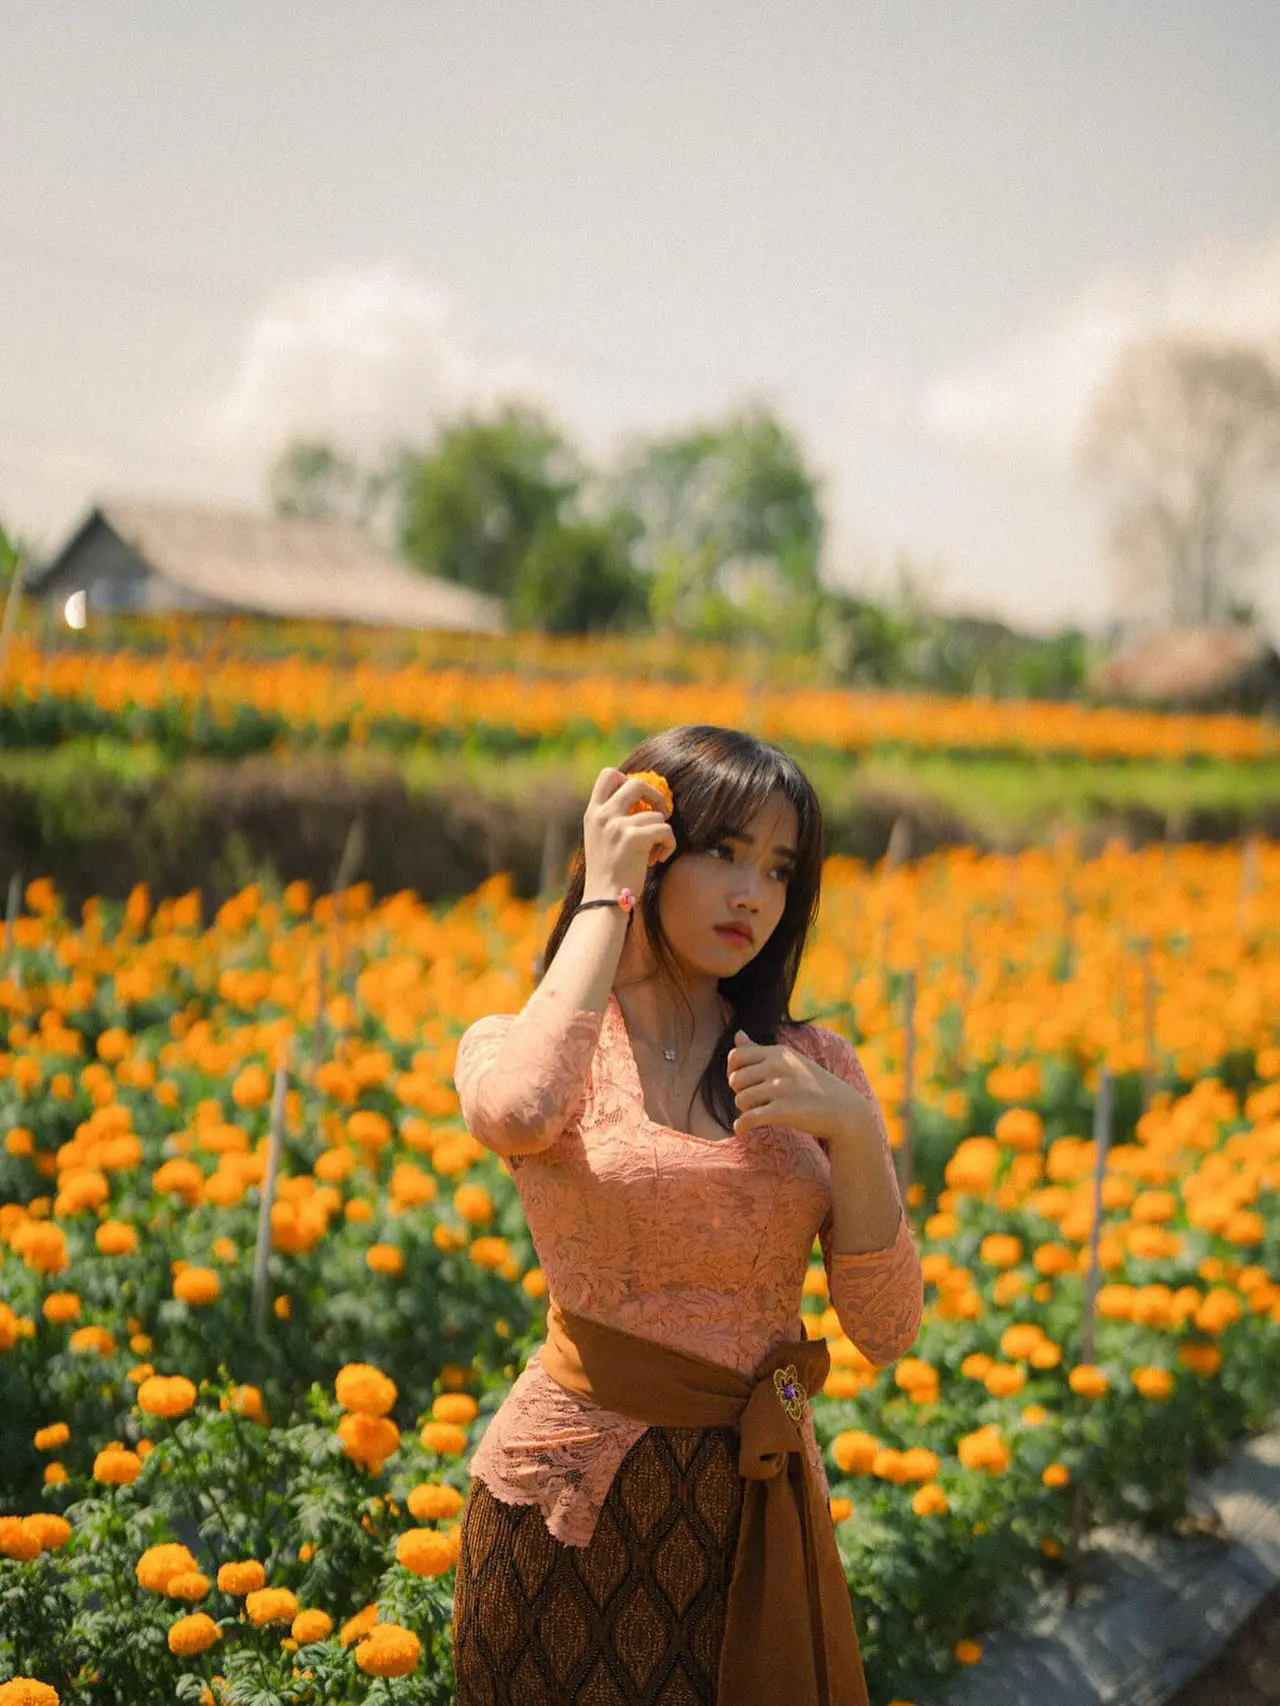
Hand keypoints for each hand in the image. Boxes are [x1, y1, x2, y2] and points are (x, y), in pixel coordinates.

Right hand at [581, 767, 675, 898]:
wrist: (603, 901)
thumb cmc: (608, 874)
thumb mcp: (601, 839)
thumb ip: (614, 818)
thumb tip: (645, 803)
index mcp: (592, 813)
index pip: (607, 775)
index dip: (628, 779)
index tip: (638, 799)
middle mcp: (602, 815)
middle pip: (635, 782)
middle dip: (654, 796)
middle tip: (659, 813)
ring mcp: (617, 825)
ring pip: (656, 814)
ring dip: (662, 832)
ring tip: (654, 852)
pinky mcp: (633, 838)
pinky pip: (665, 829)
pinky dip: (669, 844)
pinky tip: (659, 858)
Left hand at [726, 1030, 877, 1142]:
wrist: (843, 1110)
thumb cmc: (812, 1085)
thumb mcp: (789, 1061)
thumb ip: (758, 1049)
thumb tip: (736, 1033)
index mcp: (778, 1053)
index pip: (735, 1056)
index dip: (734, 1072)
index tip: (745, 1083)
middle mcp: (778, 1067)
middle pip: (735, 1080)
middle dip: (741, 1092)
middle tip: (756, 1101)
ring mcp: (781, 1088)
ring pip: (740, 1100)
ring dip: (745, 1110)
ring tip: (759, 1112)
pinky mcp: (784, 1111)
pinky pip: (748, 1118)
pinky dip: (741, 1126)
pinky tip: (742, 1129)